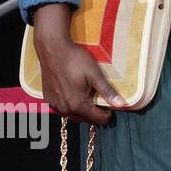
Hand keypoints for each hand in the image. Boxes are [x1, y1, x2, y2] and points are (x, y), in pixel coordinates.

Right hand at [32, 3, 124, 126]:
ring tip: (91, 97)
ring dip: (84, 111)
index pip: (98, 119)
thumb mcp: (95, 75)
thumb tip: (121, 105)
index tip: (113, 105)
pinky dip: (72, 106)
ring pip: (74, 116)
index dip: (108, 114)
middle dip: (96, 113)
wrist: (52, 50)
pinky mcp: (48, 99)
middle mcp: (65, 109)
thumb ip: (107, 91)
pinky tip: (77, 95)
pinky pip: (64, 109)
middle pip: (86, 120)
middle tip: (103, 100)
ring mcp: (55, 105)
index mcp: (77, 105)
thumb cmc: (75, 60)